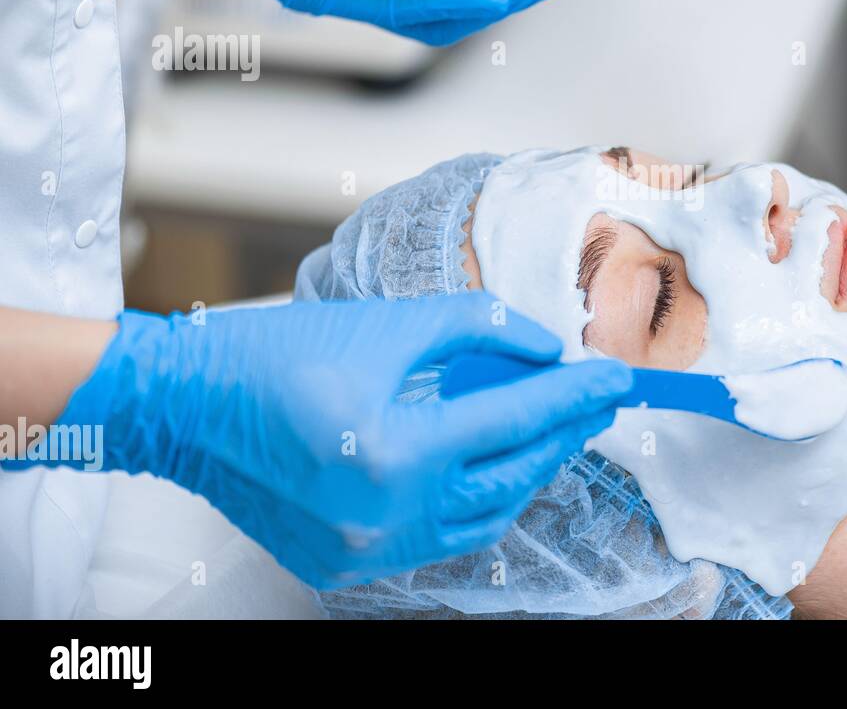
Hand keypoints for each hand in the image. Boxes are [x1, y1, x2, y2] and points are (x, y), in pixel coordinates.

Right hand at [56, 293, 630, 588]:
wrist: (184, 406)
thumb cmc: (278, 354)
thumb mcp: (389, 324)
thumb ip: (478, 329)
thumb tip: (542, 347)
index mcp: (399, 450)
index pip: (517, 420)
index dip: (575, 395)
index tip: (618, 377)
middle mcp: (388, 515)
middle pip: (511, 476)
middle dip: (560, 435)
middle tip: (591, 403)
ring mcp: (367, 550)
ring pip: (482, 520)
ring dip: (522, 474)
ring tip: (546, 432)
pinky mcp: (346, 565)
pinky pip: (437, 540)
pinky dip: (470, 505)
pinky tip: (484, 469)